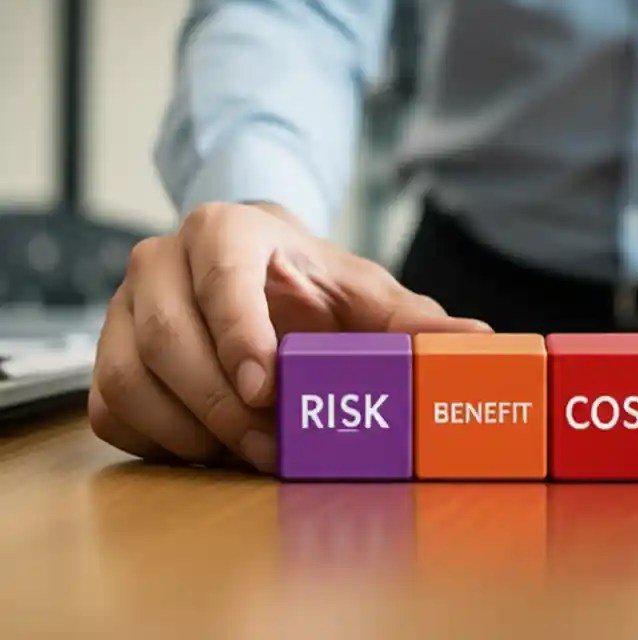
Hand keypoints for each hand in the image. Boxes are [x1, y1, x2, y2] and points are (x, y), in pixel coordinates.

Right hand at [89, 202, 489, 472]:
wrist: (260, 269)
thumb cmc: (313, 284)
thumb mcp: (366, 294)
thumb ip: (416, 321)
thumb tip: (481, 342)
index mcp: (228, 231)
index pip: (220, 277)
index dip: (238, 334)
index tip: (267, 388)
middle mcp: (162, 261)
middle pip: (168, 337)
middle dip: (223, 405)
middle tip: (272, 449)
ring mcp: (123, 307)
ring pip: (130, 377)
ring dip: (188, 430)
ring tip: (246, 455)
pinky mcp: (107, 352)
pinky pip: (113, 408)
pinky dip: (158, 441)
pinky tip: (208, 449)